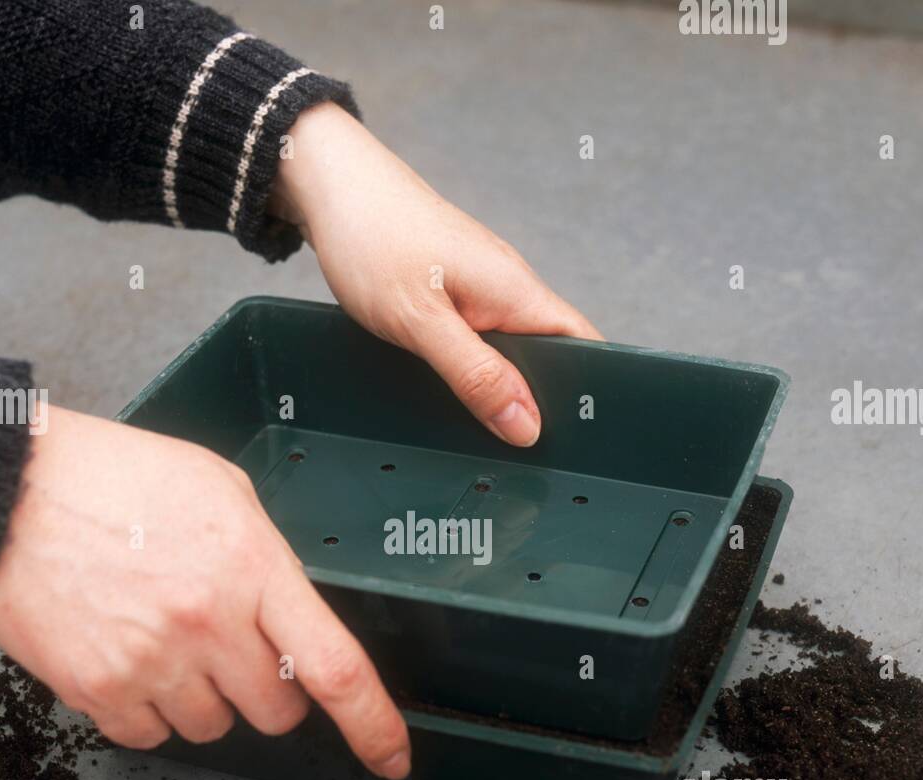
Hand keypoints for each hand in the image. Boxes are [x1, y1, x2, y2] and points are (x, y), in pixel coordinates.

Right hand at [0, 406, 410, 778]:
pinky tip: (127, 655)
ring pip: (213, 727)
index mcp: (251, 568)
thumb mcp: (218, 489)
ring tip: (161, 635)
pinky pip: (150, 735)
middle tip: (228, 646)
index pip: (335, 666)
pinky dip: (146, 709)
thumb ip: (265, 557)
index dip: (374, 723)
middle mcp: (209, 624)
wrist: (3, 492)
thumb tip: (288, 613)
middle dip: (266, 689)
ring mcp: (152, 662)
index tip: (394, 756)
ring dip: (202, 697)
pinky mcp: (98, 690)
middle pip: (276, 712)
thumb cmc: (112, 479)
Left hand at [271, 102, 601, 446]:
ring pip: (514, 352)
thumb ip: (476, 376)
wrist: (331, 184)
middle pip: (553, 357)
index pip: (586, 348)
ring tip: (486, 430)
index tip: (577, 442)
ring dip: (503, 389)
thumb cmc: (371, 239)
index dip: (592, 394)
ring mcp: (484, 289)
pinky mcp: (457, 291)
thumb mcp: (421, 322)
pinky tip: (454, 391)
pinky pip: (483, 340)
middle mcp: (511, 288)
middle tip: (519, 453)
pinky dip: (475, 370)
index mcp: (518, 292)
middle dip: (543, 404)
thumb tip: (526, 426)